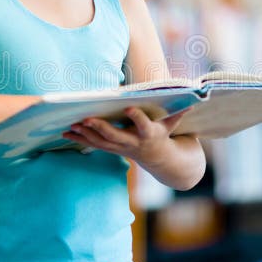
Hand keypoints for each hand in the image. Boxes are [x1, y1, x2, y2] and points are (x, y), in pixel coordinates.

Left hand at [62, 107, 187, 167]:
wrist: (160, 161)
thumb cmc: (164, 135)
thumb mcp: (173, 124)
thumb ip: (179, 113)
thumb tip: (194, 100)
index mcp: (149, 134)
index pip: (143, 125)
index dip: (136, 117)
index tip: (128, 108)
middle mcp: (133, 143)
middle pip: (115, 137)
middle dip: (100, 128)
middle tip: (86, 119)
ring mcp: (121, 148)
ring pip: (101, 142)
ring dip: (85, 134)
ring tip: (71, 125)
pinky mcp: (112, 150)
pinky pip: (94, 145)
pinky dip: (80, 139)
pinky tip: (66, 132)